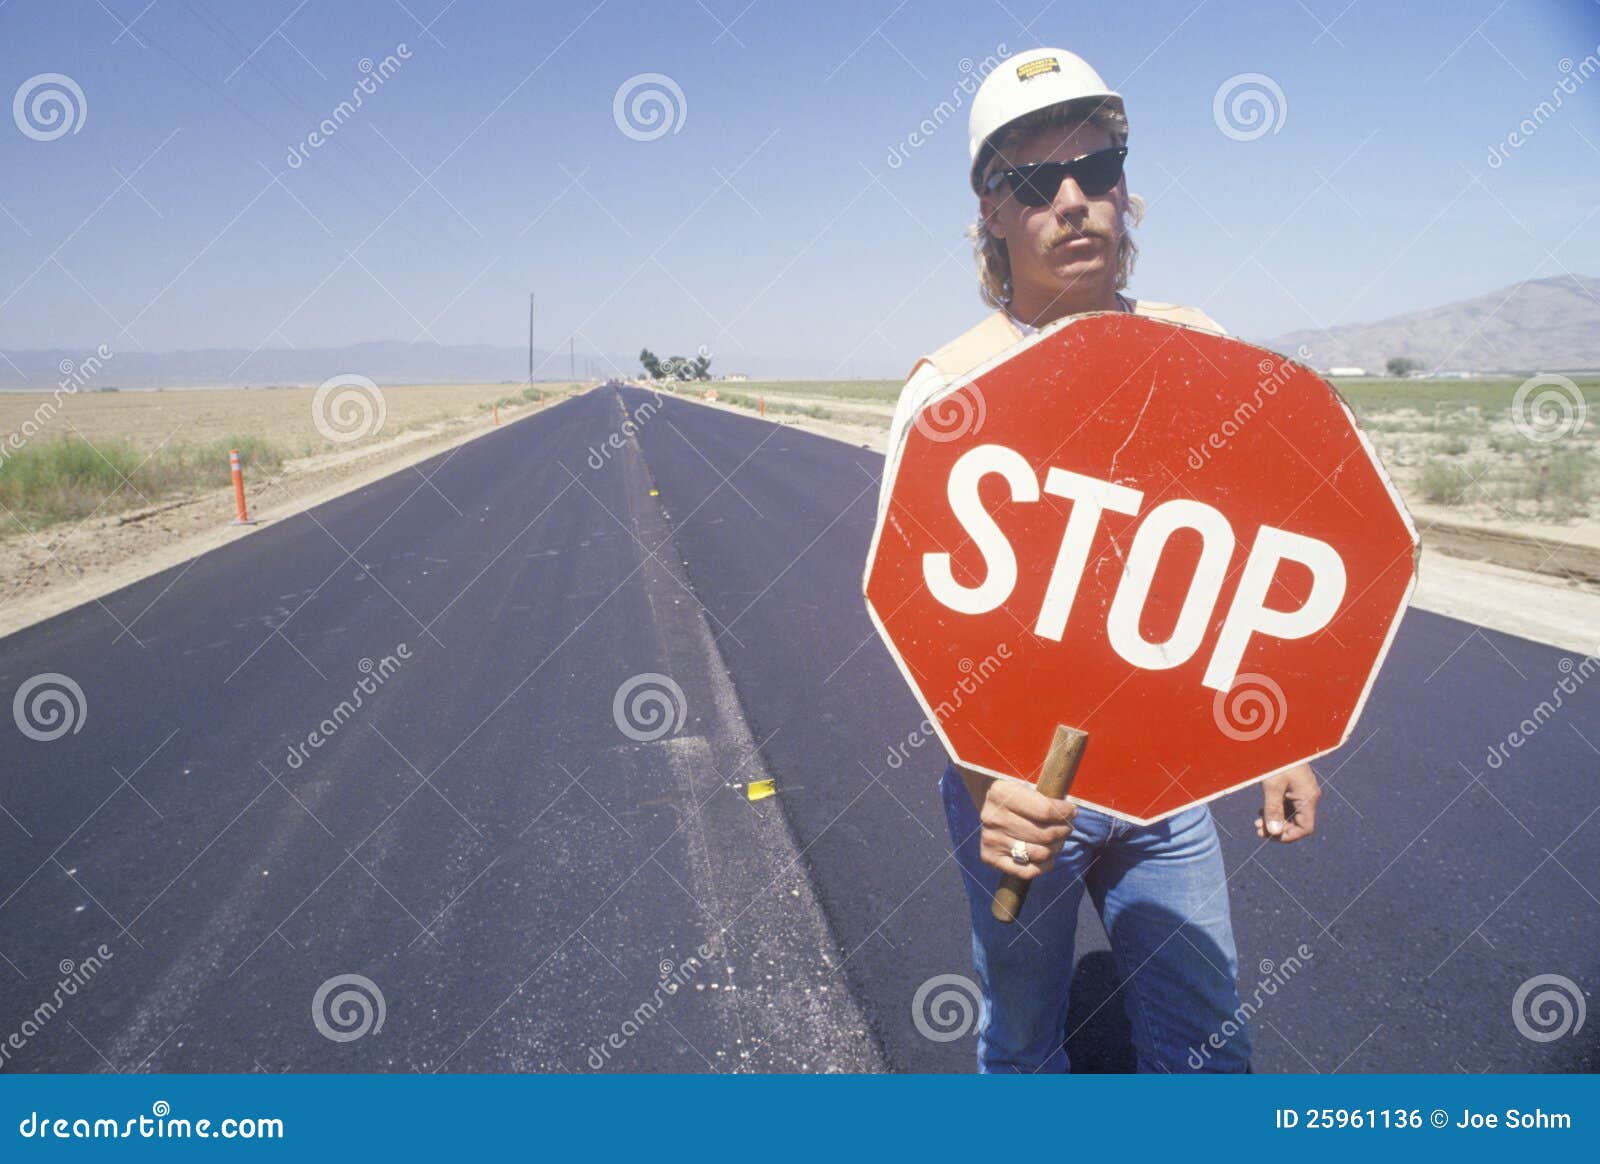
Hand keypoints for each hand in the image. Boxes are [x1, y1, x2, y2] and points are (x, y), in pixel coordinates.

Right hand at [960, 768, 1077, 879]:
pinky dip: (1044, 866)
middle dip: (1063, 831)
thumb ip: (1046, 798)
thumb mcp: (1026, 785)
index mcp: (1001, 793)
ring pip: (1040, 853)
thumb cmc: (1015, 796)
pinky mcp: (990, 857)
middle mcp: (993, 817)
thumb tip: (1071, 813)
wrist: (988, 804)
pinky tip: (1048, 857)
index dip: (1065, 813)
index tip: (1072, 811)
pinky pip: (1027, 871)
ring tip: (1057, 841)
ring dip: (1055, 848)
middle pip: (1044, 834)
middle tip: (1066, 828)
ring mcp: (991, 839)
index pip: (1045, 811)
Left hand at [1256, 762, 1319, 842]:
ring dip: (1275, 821)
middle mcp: (1308, 797)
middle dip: (1278, 829)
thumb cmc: (1277, 760)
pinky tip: (1261, 812)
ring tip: (1257, 823)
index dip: (1289, 836)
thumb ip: (1273, 809)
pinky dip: (1275, 811)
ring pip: (1291, 815)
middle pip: (1297, 823)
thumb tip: (1274, 832)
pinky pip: (1287, 806)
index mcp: (1308, 798)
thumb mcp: (1272, 785)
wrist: (1281, 739)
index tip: (1271, 835)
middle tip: (1258, 830)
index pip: (1305, 828)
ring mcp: (1302, 792)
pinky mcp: (1294, 787)